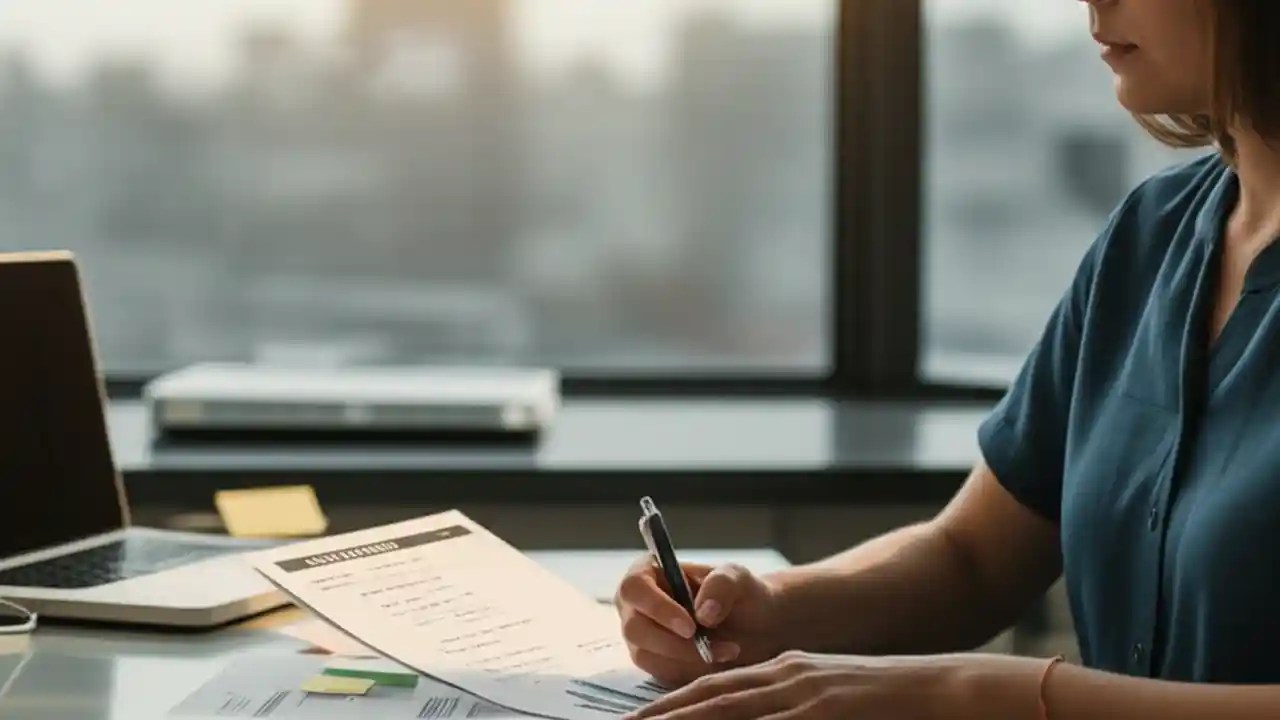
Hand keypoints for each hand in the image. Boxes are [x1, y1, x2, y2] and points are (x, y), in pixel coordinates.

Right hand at [615, 558, 785, 686]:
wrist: (756, 628)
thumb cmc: (741, 594)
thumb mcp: (738, 578)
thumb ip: (721, 585)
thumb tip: (702, 612)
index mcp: (648, 572)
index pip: (634, 588)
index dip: (657, 608)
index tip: (690, 627)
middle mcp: (636, 605)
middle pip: (634, 628)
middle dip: (674, 643)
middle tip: (713, 646)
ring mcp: (641, 636)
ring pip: (645, 655)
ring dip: (687, 659)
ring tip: (727, 651)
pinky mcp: (653, 662)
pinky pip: (659, 674)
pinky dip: (689, 672)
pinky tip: (716, 662)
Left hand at [625, 650, 1045, 719]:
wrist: (956, 688)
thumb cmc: (899, 704)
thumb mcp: (836, 703)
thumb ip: (795, 711)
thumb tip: (761, 716)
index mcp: (789, 672)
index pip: (715, 690)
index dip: (671, 707)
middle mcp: (789, 676)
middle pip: (708, 699)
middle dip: (659, 716)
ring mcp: (806, 694)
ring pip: (727, 710)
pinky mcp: (827, 711)